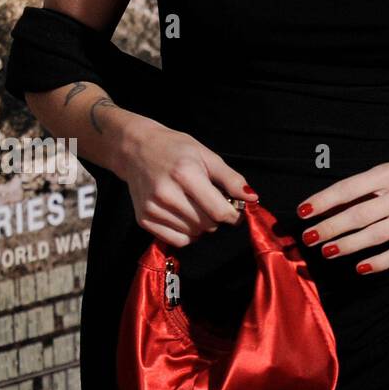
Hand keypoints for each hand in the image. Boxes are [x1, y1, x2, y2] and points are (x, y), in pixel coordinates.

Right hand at [114, 117, 258, 247]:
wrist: (136, 149)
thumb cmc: (176, 149)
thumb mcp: (207, 156)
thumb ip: (231, 179)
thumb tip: (252, 198)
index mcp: (186, 174)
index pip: (219, 211)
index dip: (234, 215)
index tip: (237, 211)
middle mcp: (166, 194)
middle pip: (207, 224)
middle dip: (218, 218)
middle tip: (215, 204)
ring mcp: (153, 209)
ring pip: (194, 234)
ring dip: (203, 226)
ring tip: (198, 206)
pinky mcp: (143, 219)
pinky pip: (176, 240)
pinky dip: (188, 233)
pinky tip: (187, 217)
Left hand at [297, 159, 388, 274]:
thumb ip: (364, 189)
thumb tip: (327, 208)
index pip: (350, 188)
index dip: (324, 201)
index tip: (303, 212)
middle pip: (359, 214)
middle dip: (330, 227)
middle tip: (308, 237)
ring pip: (375, 235)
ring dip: (347, 245)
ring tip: (327, 251)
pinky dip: (378, 263)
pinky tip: (360, 267)